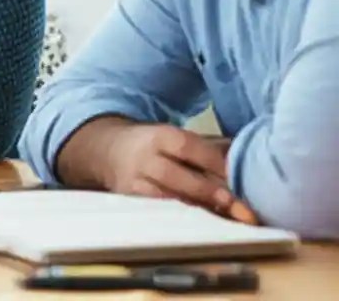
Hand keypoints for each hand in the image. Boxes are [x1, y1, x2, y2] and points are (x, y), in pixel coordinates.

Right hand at [104, 123, 256, 222]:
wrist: (110, 151)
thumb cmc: (158, 147)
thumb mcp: (177, 138)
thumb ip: (209, 149)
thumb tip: (252, 163)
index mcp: (159, 136)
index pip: (187, 147)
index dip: (214, 163)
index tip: (241, 178)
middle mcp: (144, 159)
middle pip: (174, 175)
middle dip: (206, 191)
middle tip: (235, 206)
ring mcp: (134, 183)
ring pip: (165, 199)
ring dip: (196, 210)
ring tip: (225, 222)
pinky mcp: (131, 202)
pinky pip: (157, 213)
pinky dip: (181, 221)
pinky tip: (203, 227)